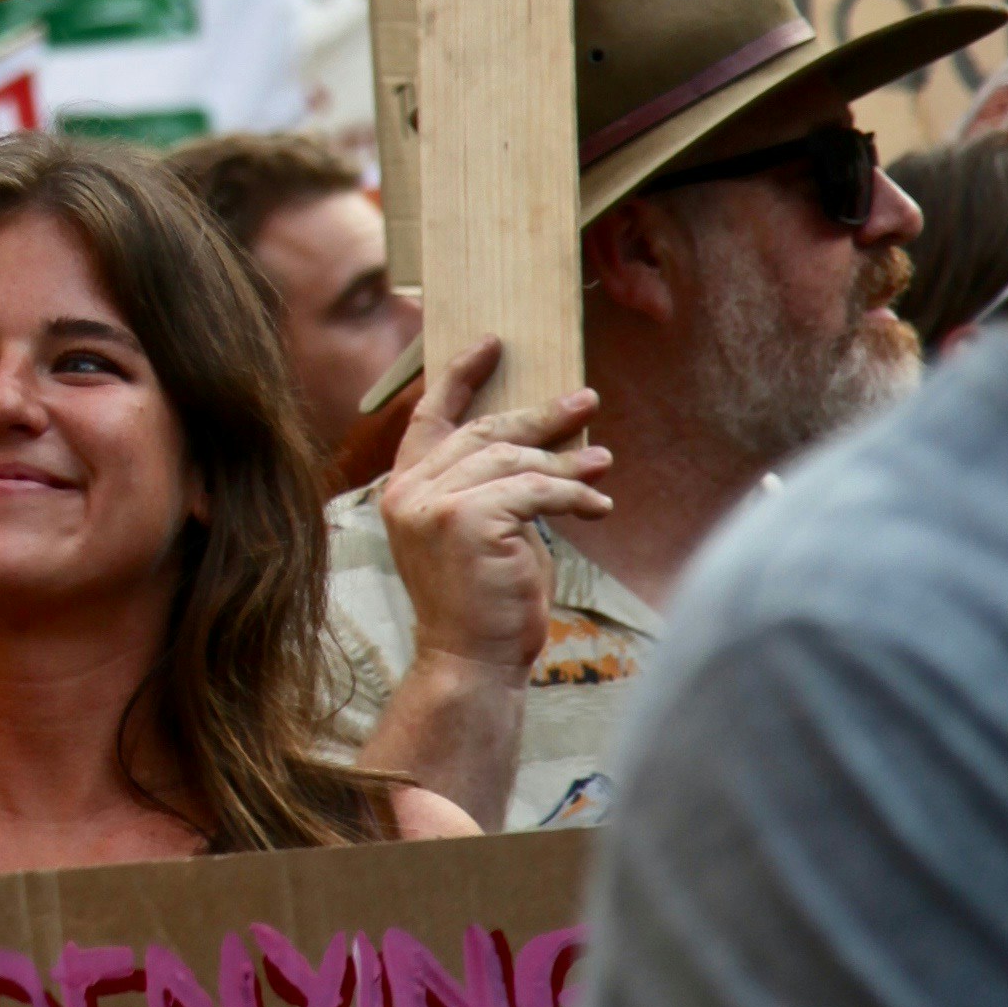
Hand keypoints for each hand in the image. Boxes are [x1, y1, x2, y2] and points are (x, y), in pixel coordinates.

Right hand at [373, 339, 611, 688]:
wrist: (472, 661)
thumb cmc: (484, 602)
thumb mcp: (480, 532)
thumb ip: (492, 487)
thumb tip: (544, 444)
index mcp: (403, 490)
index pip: (430, 418)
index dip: (461, 377)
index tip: (491, 345)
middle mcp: (409, 491)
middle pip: (485, 433)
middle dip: (541, 415)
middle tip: (586, 400)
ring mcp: (433, 504)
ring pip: (515, 460)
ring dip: (568, 461)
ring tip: (603, 463)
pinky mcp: (468, 519)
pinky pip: (536, 490)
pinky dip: (575, 493)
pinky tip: (599, 504)